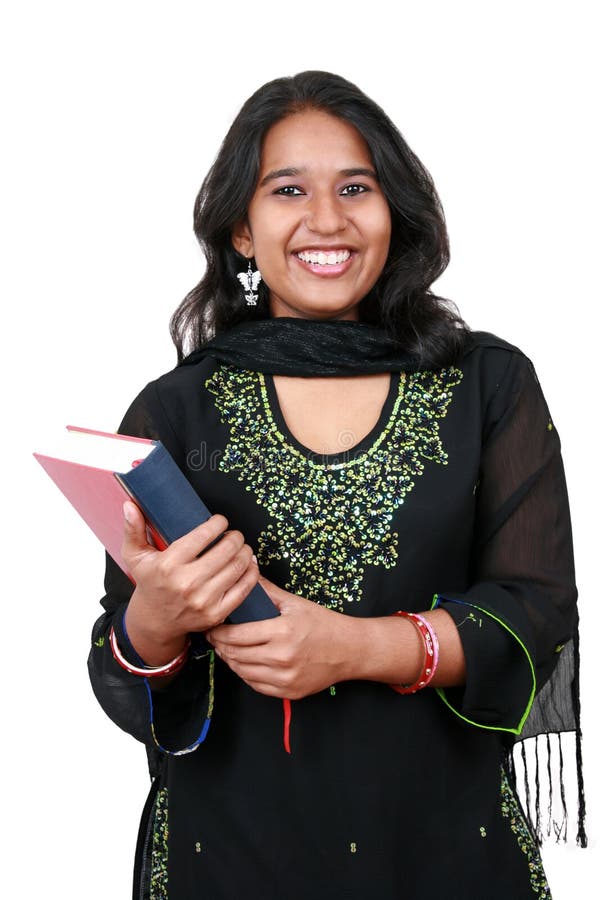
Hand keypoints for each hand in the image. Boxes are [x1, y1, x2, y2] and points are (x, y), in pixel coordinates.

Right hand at [121, 501, 259, 664]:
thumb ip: (133, 529)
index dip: (218, 523)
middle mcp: (187, 583)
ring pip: (238, 566)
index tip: (220, 521)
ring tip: (241, 547)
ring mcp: (203, 600)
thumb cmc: (149, 583)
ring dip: (245, 551)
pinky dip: (251, 572)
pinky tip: (248, 563)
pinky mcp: (216, 613)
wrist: (155, 621)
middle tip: (234, 534)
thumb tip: (130, 505)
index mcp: (168, 564)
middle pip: (227, 549)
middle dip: (235, 536)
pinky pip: (244, 588)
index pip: (204, 535)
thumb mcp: (135, 556)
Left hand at [206, 575, 360, 698]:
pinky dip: (245, 674)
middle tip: (215, 637)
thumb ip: (267, 591)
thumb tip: (247, 569)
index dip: (218, 633)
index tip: (212, 627)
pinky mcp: (289, 692)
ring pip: (242, 672)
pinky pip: (256, 686)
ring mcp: (285, 678)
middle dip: (220, 646)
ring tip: (227, 649)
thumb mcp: (295, 602)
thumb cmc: (323, 623)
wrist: (351, 650)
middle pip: (236, 655)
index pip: (237, 636)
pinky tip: (244, 663)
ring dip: (230, 661)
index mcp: (282, 632)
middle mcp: (282, 658)